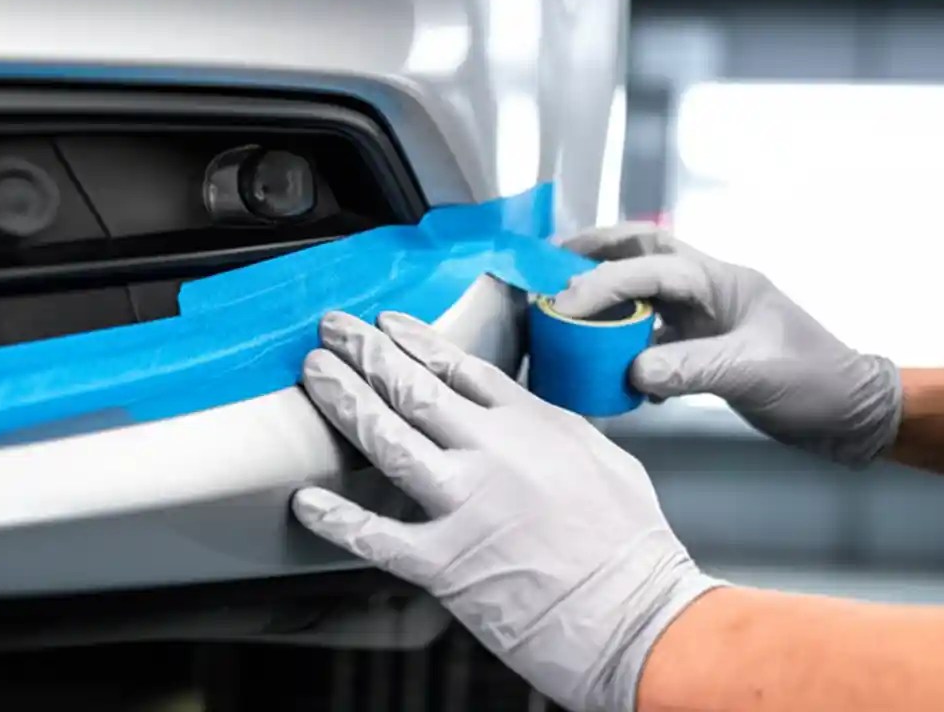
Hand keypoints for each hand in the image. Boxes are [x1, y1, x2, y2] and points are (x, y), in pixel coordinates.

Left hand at [291, 311, 722, 711]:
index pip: (461, 367)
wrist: (637, 619)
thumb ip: (552, 430)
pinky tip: (306, 501)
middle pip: (414, 388)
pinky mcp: (444, 563)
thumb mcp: (603, 459)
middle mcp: (492, 455)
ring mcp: (464, 506)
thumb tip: (524, 414)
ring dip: (345, 401)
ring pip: (387, 439)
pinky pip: (375, 536)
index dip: (416, 341)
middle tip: (333, 329)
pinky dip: (335, 520)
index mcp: (534, 425)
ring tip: (316, 374)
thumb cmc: (632, 549)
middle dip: (365, 352)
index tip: (387, 323)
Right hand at [552, 222, 901, 466]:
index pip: (649, 271)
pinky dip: (622, 343)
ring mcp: (705, 318)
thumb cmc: (814, 382)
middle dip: (595, 251)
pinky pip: (651, 336)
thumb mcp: (754, 373)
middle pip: (642, 253)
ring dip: (604, 295)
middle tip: (548, 260)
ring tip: (562, 307)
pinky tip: (603, 366)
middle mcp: (709, 291)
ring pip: (643, 292)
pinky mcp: (703, 349)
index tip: (561, 306)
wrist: (851, 415)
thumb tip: (629, 372)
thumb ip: (691, 369)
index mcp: (723, 282)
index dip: (601, 284)